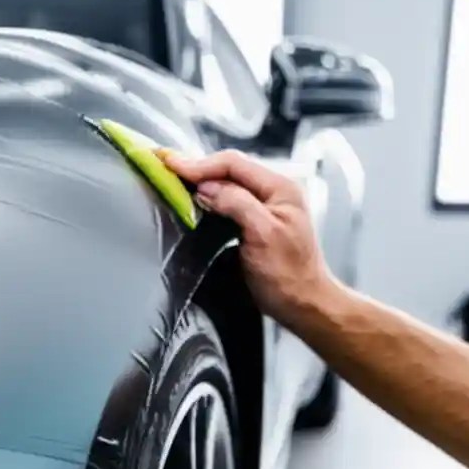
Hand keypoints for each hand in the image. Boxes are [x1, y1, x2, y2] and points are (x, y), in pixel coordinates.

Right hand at [156, 149, 340, 327]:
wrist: (302, 304)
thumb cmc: (288, 275)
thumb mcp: (263, 234)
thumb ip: (236, 204)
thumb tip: (205, 187)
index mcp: (280, 188)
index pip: (233, 164)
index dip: (200, 164)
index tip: (170, 166)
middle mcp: (273, 191)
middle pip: (229, 169)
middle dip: (198, 168)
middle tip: (166, 166)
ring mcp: (265, 206)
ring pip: (227, 183)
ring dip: (201, 180)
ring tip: (174, 177)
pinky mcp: (255, 222)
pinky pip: (228, 200)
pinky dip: (208, 196)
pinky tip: (193, 198)